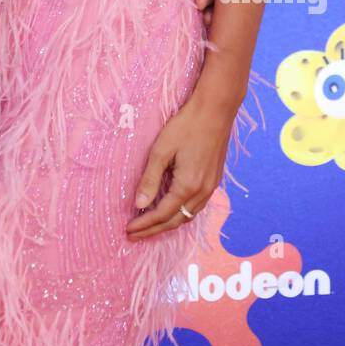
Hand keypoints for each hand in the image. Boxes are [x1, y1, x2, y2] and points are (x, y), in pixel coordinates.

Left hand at [125, 92, 234, 240]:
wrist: (216, 110)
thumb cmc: (186, 126)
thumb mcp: (161, 150)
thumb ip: (150, 179)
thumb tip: (139, 205)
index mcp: (187, 186)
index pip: (161, 214)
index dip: (144, 224)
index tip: (128, 229)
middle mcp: (202, 192)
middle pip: (176, 221)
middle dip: (154, 230)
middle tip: (135, 235)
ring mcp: (211, 187)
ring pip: (188, 216)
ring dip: (168, 224)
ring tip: (150, 226)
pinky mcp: (214, 180)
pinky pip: (196, 206)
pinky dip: (181, 213)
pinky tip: (171, 210)